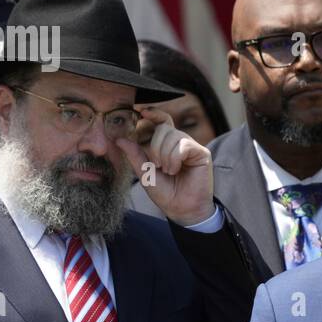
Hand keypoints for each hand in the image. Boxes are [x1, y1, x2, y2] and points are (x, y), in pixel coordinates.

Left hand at [117, 109, 214, 226]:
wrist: (182, 209)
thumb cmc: (166, 193)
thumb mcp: (144, 173)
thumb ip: (134, 155)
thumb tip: (119, 139)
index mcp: (167, 144)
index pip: (162, 121)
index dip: (153, 113)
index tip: (141, 111)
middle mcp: (180, 142)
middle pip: (163, 128)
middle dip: (155, 147)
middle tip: (157, 165)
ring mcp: (192, 147)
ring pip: (172, 136)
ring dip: (164, 156)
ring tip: (168, 171)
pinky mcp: (202, 153)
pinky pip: (183, 145)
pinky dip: (174, 159)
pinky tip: (176, 170)